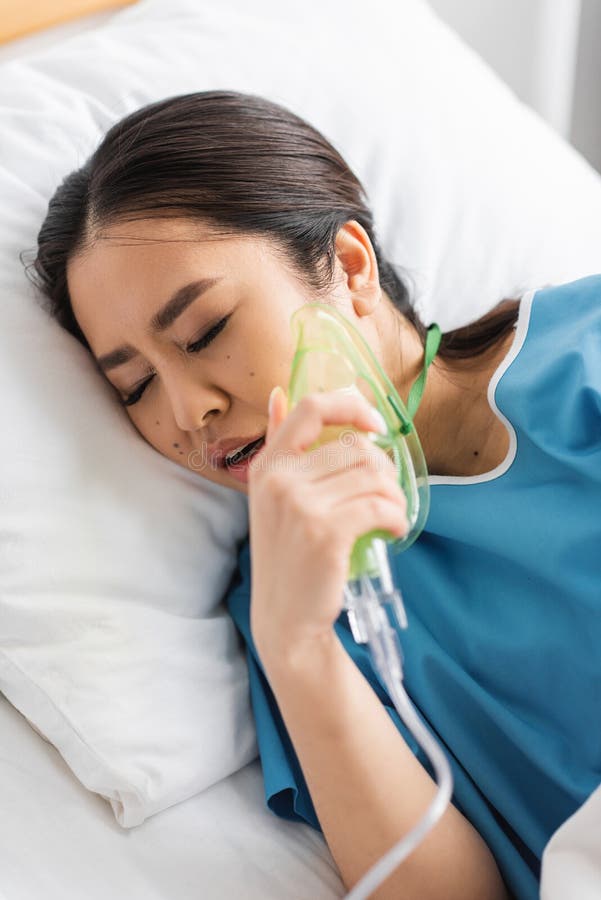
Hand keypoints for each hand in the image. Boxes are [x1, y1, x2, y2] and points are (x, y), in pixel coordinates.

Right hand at [247, 386, 407, 664]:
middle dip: (384, 470)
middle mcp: (279, 480)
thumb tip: (279, 393)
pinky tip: (393, 530)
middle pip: (356, 447)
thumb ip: (281, 447)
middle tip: (387, 495)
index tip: (375, 425)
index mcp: (267, 465)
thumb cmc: (288, 555)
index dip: (350, 406)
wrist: (285, 619)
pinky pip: (380, 506)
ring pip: (373, 475)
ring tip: (391, 514)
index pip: (310, 407)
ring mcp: (300, 506)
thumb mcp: (272, 497)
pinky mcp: (325, 533)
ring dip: (394, 495)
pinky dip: (397, 518)